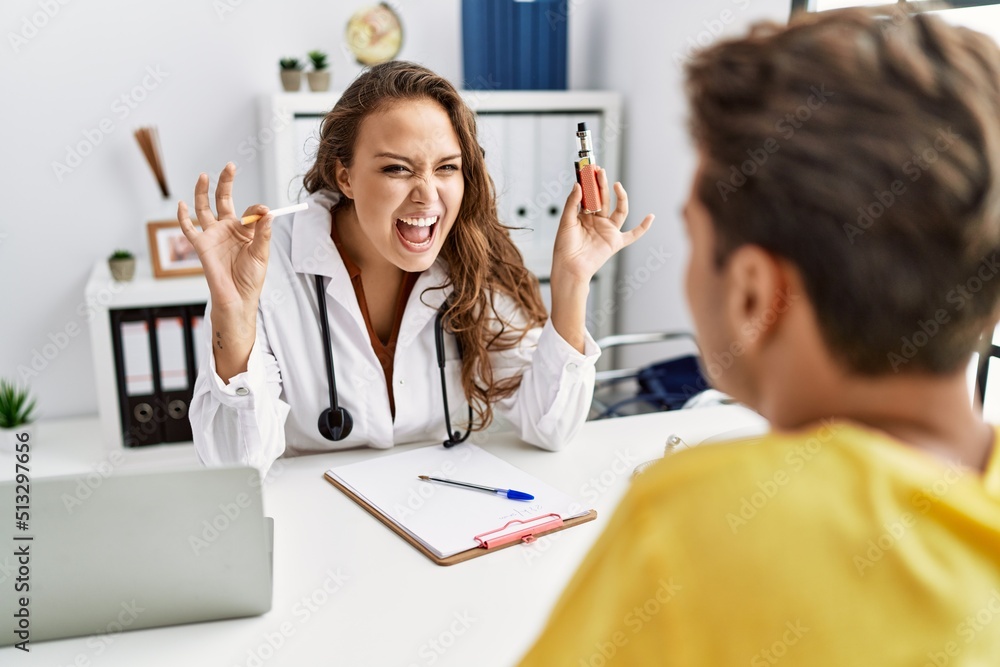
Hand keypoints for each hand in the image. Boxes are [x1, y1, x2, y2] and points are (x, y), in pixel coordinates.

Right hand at [177, 163, 272, 317]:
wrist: (237, 297)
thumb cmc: (251, 278)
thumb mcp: (261, 254)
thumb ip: (263, 233)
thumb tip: (267, 212)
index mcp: (245, 230)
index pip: (249, 211)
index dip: (256, 209)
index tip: (263, 210)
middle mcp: (227, 229)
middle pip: (224, 200)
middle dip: (225, 183)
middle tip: (229, 166)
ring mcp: (213, 235)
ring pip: (204, 208)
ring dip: (203, 192)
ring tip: (204, 176)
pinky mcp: (200, 245)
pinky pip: (188, 228)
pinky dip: (182, 217)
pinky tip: (181, 204)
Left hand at [551, 168, 653, 284]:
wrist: (570, 267)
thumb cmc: (564, 247)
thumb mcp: (566, 221)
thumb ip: (572, 203)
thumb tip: (578, 185)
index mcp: (583, 216)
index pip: (589, 196)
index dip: (590, 183)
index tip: (589, 170)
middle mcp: (597, 221)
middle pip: (603, 199)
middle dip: (602, 185)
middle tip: (600, 171)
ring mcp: (608, 231)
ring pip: (619, 211)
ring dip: (620, 197)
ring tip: (617, 185)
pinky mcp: (615, 242)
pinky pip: (633, 234)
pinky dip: (643, 227)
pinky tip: (650, 217)